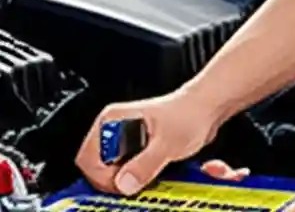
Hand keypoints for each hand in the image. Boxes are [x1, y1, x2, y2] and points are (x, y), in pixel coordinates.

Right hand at [73, 91, 249, 194]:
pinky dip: (133, 178)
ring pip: (110, 171)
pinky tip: (149, 175)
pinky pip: (124, 170)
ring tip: (146, 177)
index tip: (123, 185)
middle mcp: (114, 129)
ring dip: (125, 180)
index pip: (88, 158)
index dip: (102, 177)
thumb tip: (125, 183)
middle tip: (134, 185)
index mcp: (112, 121)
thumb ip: (145, 164)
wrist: (206, 109)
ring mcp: (124, 139)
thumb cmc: (188, 114)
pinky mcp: (135, 149)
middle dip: (113, 181)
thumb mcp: (167, 143)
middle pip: (95, 167)